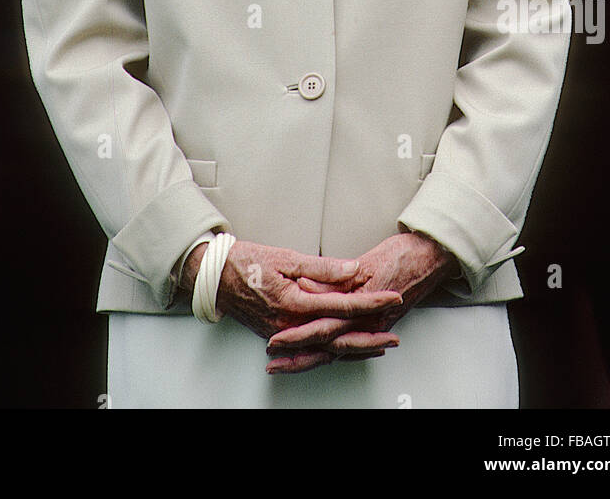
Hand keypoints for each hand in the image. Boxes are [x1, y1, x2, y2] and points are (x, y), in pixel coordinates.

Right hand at [182, 239, 401, 373]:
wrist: (215, 278)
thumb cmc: (247, 263)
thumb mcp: (287, 257)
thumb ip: (323, 267)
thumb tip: (352, 268)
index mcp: (294, 303)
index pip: (342, 305)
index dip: (370, 301)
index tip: (391, 296)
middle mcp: (290, 326)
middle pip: (338, 336)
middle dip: (370, 335)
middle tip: (395, 335)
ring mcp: (283, 335)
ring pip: (326, 348)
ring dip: (355, 348)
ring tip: (380, 346)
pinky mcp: (278, 337)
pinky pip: (310, 350)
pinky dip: (332, 351)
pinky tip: (346, 350)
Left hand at [268, 231, 455, 362]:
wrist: (432, 258)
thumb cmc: (402, 256)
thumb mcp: (364, 263)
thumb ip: (333, 277)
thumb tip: (306, 284)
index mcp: (362, 307)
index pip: (322, 326)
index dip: (297, 335)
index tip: (276, 339)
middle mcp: (368, 323)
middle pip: (326, 345)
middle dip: (299, 355)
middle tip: (274, 359)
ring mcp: (374, 327)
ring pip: (338, 351)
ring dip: (313, 358)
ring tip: (289, 363)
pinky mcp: (379, 325)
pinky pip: (353, 347)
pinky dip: (336, 355)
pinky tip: (325, 357)